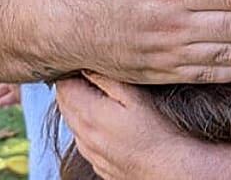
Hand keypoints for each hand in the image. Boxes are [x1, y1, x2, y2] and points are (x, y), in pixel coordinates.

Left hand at [56, 74, 195, 179]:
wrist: (168, 170)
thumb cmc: (157, 133)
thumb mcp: (135, 97)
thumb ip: (107, 79)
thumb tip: (88, 65)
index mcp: (88, 115)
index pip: (63, 85)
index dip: (72, 70)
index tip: (87, 61)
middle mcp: (83, 135)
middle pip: (64, 102)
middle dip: (72, 85)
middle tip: (91, 71)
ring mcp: (89, 151)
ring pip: (72, 120)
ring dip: (79, 104)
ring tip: (101, 93)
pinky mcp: (97, 161)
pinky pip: (83, 136)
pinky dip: (88, 123)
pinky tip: (108, 119)